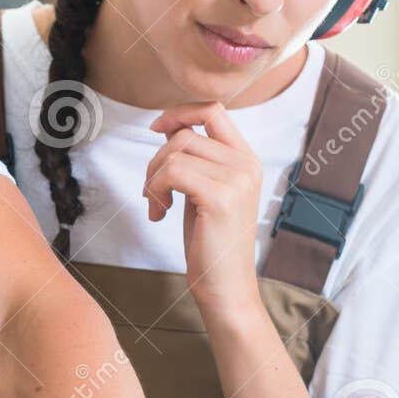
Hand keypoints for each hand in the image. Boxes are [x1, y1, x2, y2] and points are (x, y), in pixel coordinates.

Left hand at [144, 102, 262, 315]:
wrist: (226, 286)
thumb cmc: (211, 243)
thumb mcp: (204, 190)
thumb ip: (196, 159)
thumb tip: (170, 127)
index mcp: (246, 159)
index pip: (213, 110)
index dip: (180, 112)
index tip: (156, 128)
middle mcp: (246, 164)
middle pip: (185, 134)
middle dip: (155, 160)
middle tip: (151, 192)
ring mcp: (237, 180)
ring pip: (174, 153)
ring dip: (153, 179)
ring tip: (156, 205)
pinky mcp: (221, 197)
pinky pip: (172, 172)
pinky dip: (155, 190)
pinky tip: (159, 214)